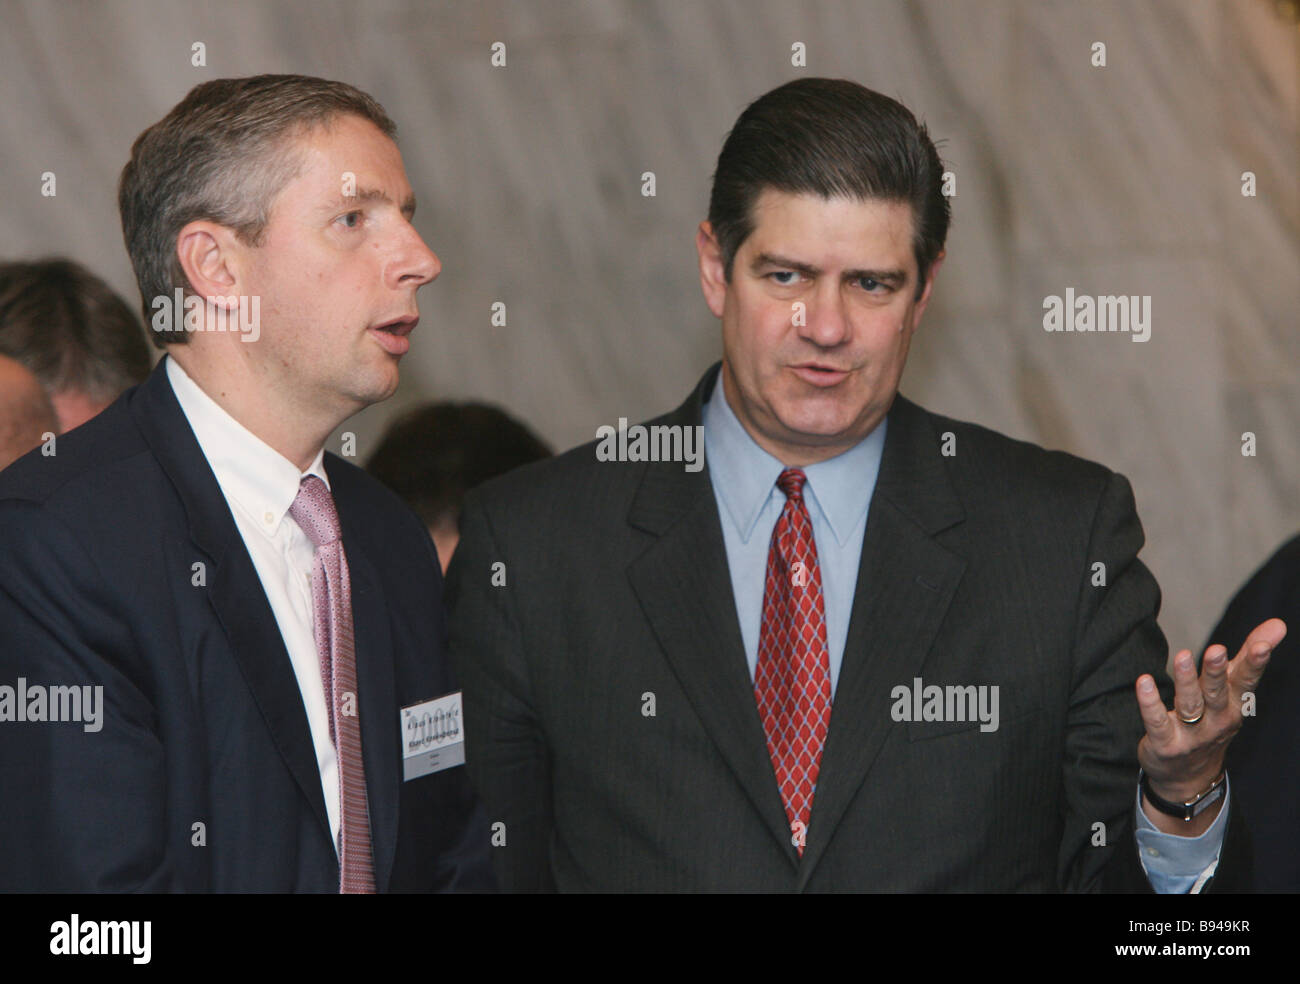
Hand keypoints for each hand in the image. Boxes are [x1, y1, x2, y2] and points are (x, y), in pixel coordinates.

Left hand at [1136, 618, 1285, 830]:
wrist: (1189, 777)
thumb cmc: (1212, 721)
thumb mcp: (1232, 692)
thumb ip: (1248, 658)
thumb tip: (1278, 623)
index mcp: (1234, 704)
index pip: (1246, 681)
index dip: (1254, 664)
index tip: (1263, 645)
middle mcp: (1217, 720)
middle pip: (1217, 693)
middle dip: (1217, 672)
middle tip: (1216, 649)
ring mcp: (1191, 734)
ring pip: (1189, 705)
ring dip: (1186, 681)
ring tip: (1183, 656)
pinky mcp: (1166, 744)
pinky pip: (1157, 721)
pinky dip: (1150, 703)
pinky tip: (1143, 682)